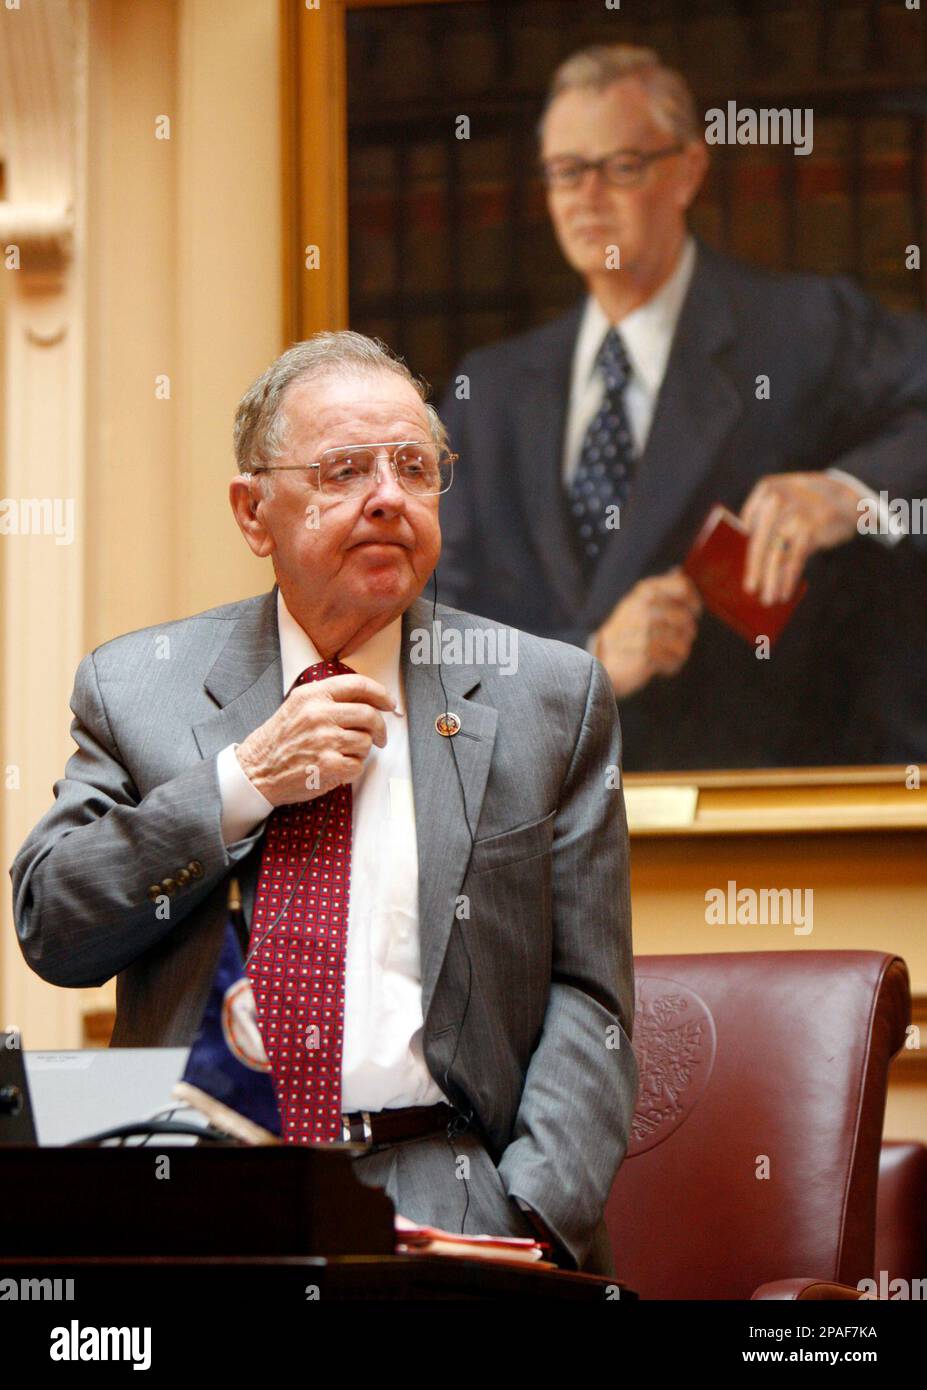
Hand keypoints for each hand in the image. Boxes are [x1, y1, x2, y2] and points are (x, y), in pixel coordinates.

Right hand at [236, 672, 394, 805]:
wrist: (256, 771)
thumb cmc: (277, 741)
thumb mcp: (296, 706)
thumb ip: (326, 698)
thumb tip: (365, 698)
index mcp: (312, 695)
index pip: (358, 685)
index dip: (380, 693)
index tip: (389, 703)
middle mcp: (319, 714)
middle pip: (369, 715)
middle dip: (380, 728)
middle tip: (380, 737)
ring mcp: (325, 740)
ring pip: (366, 742)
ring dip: (361, 750)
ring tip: (342, 754)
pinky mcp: (329, 765)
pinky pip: (358, 765)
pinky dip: (352, 769)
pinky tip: (336, 768)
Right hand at [593, 568, 702, 698]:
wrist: (603, 658)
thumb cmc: (626, 629)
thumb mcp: (638, 601)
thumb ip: (661, 586)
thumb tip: (679, 570)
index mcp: (646, 591)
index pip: (683, 586)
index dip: (694, 601)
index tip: (693, 611)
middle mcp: (646, 607)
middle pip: (686, 618)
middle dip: (687, 632)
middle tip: (677, 638)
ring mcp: (645, 630)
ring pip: (684, 641)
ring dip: (679, 650)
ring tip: (667, 651)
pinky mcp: (647, 652)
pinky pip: (676, 659)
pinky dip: (672, 664)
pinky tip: (661, 663)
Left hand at [740, 471, 860, 605]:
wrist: (850, 494)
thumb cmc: (810, 505)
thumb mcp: (788, 500)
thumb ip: (768, 521)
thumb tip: (750, 564)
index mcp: (766, 489)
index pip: (746, 524)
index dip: (739, 551)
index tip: (733, 572)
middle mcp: (777, 498)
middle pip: (759, 541)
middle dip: (754, 569)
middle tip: (749, 590)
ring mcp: (795, 512)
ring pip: (776, 553)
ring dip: (771, 580)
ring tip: (767, 598)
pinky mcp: (811, 526)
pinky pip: (795, 558)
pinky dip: (788, 578)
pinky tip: (784, 591)